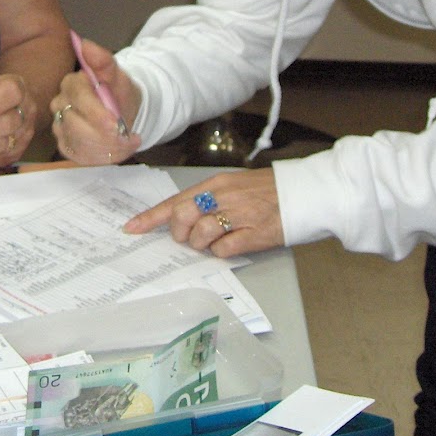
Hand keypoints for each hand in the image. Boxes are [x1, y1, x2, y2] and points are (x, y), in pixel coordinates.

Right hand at [48, 36, 141, 163]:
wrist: (121, 110)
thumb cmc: (118, 91)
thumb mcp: (117, 75)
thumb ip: (103, 61)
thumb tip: (86, 44)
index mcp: (71, 84)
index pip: (79, 99)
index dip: (98, 113)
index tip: (117, 123)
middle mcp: (59, 105)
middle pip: (76, 125)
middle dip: (104, 134)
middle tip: (127, 136)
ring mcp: (59, 126)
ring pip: (79, 142)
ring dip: (106, 146)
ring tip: (126, 141)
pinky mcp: (65, 145)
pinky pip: (80, 156)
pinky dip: (102, 156)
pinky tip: (116, 149)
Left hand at [125, 169, 282, 257]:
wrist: (303, 193)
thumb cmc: (267, 190)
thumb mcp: (233, 186)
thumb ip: (208, 198)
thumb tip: (182, 217)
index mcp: (216, 183)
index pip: (176, 201)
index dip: (151, 217)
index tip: (132, 228)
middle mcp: (224, 197)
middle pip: (183, 216)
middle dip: (179, 232)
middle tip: (188, 237)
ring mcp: (239, 215)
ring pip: (201, 235)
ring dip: (202, 244)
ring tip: (216, 239)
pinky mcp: (254, 234)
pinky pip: (224, 249)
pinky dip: (222, 251)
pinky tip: (234, 242)